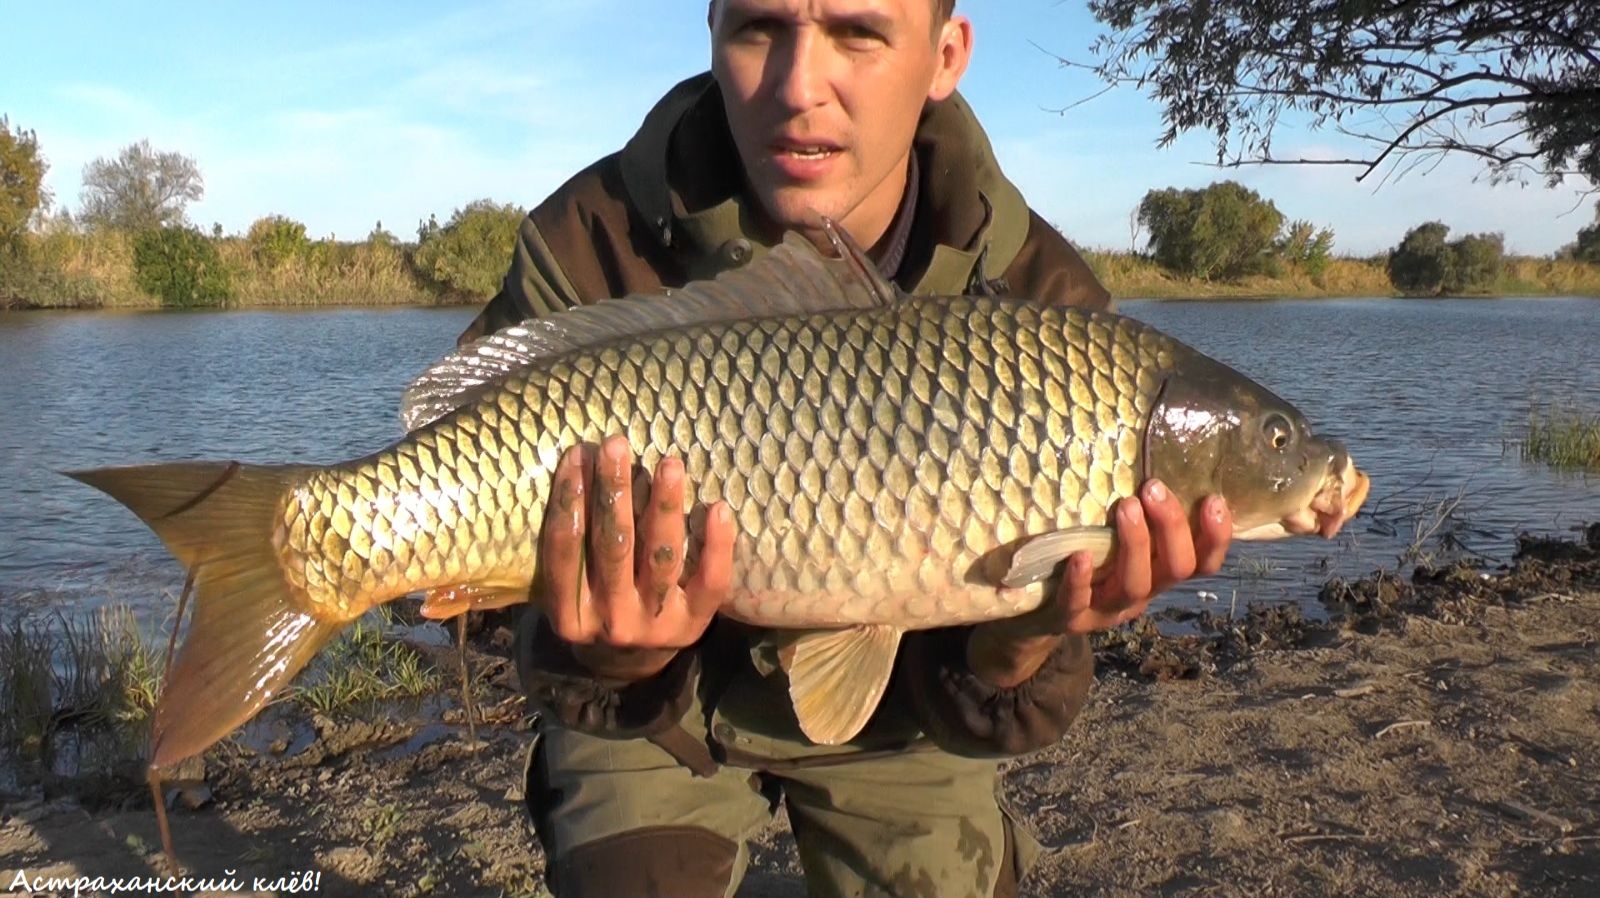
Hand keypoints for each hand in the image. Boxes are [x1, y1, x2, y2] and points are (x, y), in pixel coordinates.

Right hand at [537, 435, 735, 682]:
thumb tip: (580, 463)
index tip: (577, 455)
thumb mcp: (572, 590)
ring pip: (660, 559)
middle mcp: (611, 622)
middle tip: (616, 445)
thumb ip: (571, 546)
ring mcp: (655, 625)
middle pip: (612, 548)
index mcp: (570, 615)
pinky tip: (717, 508)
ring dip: (664, 507)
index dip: (568, 501)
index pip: (564, 552)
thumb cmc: (598, 605)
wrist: (633, 665)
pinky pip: (710, 582)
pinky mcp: (694, 624)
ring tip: (670, 464)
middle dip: (613, 492)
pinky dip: (716, 545)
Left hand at [967, 480, 1231, 686]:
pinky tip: (1080, 555)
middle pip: (1176, 569)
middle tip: (1154, 488)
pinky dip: (1081, 580)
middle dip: (1171, 527)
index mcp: (1158, 574)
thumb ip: (1137, 513)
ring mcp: (1107, 610)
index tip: (1212, 499)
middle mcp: (1141, 595)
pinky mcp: (1071, 619)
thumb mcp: (1114, 540)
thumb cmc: (1082, 561)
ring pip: (1136, 586)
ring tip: (1127, 506)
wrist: (1031, 613)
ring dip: (1135, 544)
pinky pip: (1078, 604)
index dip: (1215, 536)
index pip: (1203, 562)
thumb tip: (1149, 451)